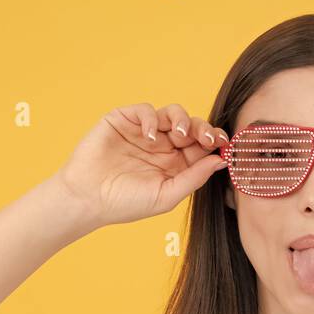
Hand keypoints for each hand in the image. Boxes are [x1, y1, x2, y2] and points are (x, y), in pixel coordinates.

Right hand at [54, 103, 229, 228]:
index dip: (215, 142)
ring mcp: (144, 132)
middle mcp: (163, 146)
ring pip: (172, 114)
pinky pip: (145, 110)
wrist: (87, 199)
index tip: (225, 145)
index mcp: (176, 164)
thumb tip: (221, 161)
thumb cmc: (126, 203)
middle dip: (203, 129)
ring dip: (182, 120)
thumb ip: (194, 177)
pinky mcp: (124, 121)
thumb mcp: (167, 195)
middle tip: (208, 138)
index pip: (202, 147)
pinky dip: (151, 119)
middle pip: (192, 127)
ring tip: (179, 134)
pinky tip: (149, 137)